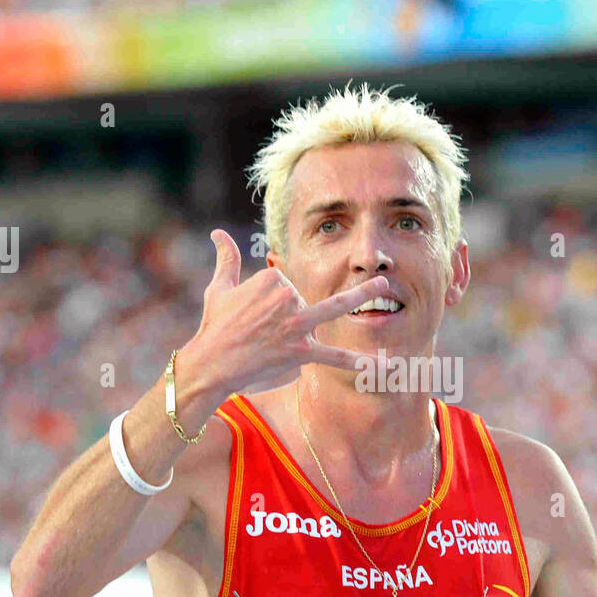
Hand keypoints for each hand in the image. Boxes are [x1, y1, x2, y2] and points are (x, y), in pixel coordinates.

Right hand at [178, 229, 388, 395]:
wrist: (211, 363)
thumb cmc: (215, 326)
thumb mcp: (219, 288)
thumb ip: (226, 258)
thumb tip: (217, 232)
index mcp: (271, 279)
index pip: (287, 283)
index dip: (272, 302)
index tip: (254, 315)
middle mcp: (287, 298)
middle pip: (305, 297)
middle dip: (292, 311)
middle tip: (317, 304)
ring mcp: (296, 324)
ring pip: (332, 309)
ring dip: (361, 296)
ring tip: (385, 286)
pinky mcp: (301, 351)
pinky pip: (333, 355)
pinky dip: (356, 361)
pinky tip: (382, 364)